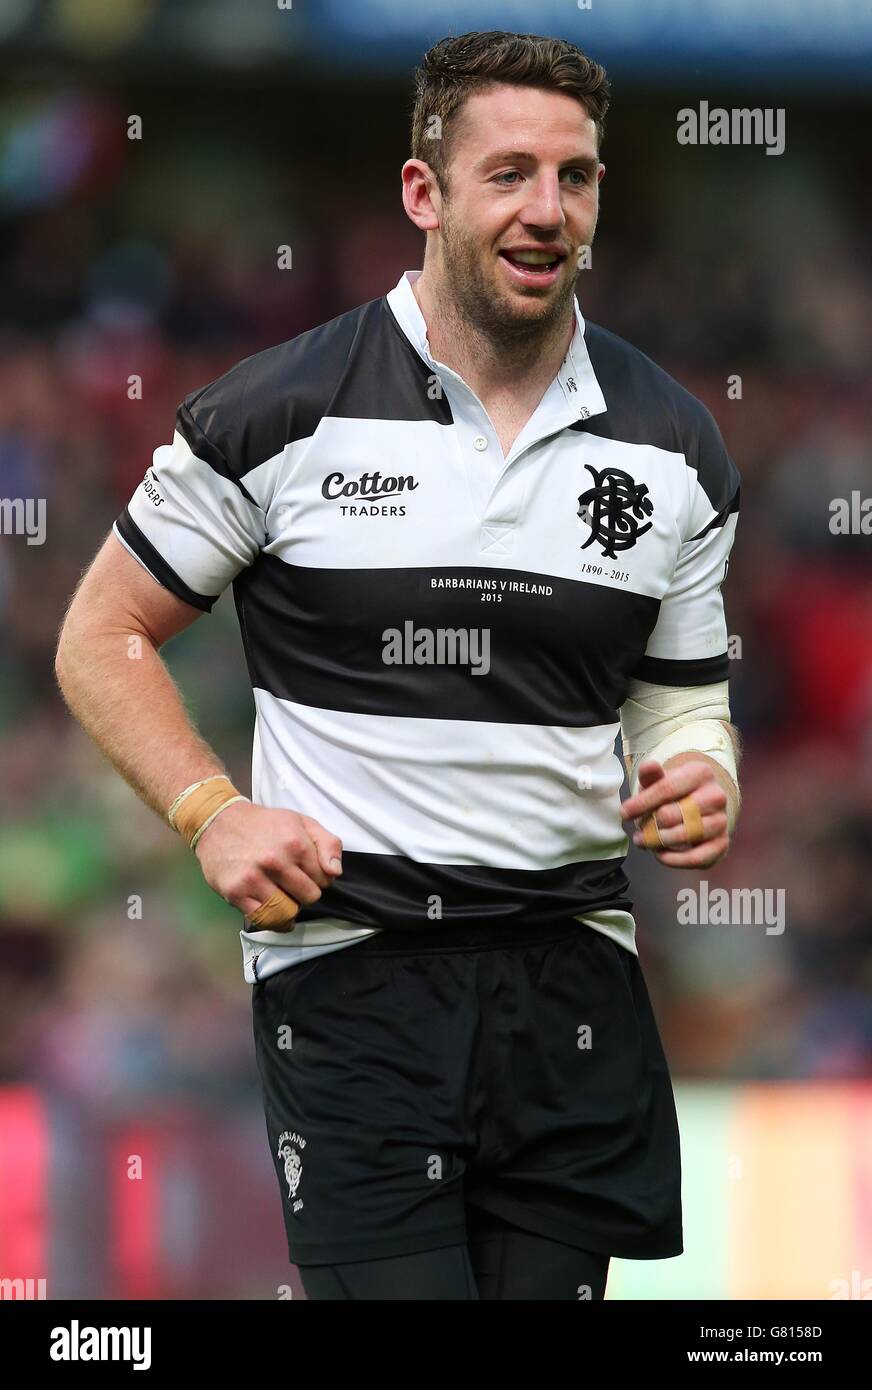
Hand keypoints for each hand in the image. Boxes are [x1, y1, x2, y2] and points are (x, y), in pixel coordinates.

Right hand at [193, 800, 342, 917]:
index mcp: (295, 842)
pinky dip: (275, 921)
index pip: (325, 878)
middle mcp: (275, 861)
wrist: (219, 822)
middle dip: (306, 893)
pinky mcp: (236, 892)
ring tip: (284, 896)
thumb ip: (327, 844)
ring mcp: (253, 878)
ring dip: (290, 907)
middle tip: (294, 884)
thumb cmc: (264, 824)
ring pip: (289, 911)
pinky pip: (264, 920)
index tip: (307, 873)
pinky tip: (276, 913)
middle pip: (309, 896)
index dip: (319, 878)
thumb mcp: (301, 822)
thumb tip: (335, 872)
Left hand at [619, 757, 729, 868]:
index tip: (624, 813)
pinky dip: (674, 860)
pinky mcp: (722, 844)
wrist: (698, 805)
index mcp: (701, 773)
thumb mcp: (660, 779)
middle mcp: (716, 796)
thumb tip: (649, 766)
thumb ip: (651, 774)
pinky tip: (661, 854)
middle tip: (639, 829)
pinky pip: (697, 858)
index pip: (666, 789)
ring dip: (658, 842)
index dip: (642, 803)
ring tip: (646, 842)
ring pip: (684, 836)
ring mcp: (722, 821)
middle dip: (648, 824)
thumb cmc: (674, 792)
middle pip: (671, 814)